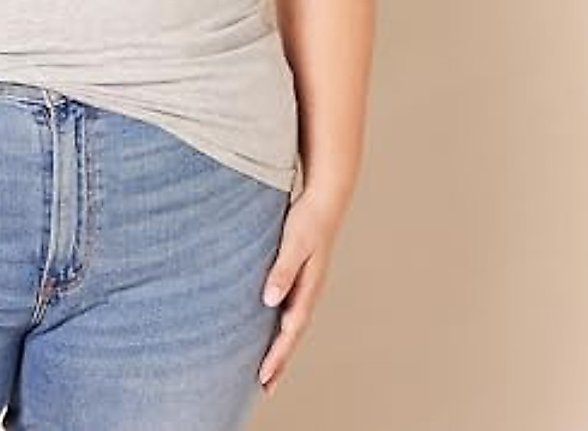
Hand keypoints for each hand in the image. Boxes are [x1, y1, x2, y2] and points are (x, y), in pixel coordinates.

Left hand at [257, 188, 345, 395]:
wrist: (324, 201)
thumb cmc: (308, 220)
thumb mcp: (294, 243)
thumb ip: (283, 271)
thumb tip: (270, 301)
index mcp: (308, 288)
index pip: (291, 330)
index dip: (278, 354)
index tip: (263, 376)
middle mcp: (309, 292)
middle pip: (293, 335)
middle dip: (280, 361)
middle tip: (265, 388)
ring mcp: (306, 286)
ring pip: (292, 325)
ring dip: (280, 347)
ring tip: (267, 370)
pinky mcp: (299, 278)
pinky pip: (290, 310)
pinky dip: (280, 327)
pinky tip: (270, 330)